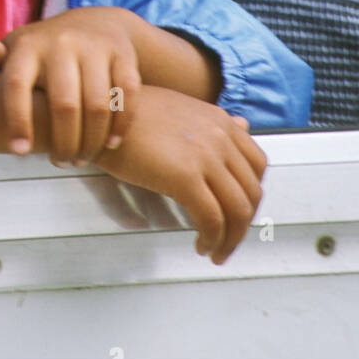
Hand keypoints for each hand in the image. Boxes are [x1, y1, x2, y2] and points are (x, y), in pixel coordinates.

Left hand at [0, 8, 141, 164]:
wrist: (96, 22)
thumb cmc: (45, 49)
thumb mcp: (17, 50)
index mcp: (28, 46)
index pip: (18, 85)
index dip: (17, 121)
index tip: (19, 152)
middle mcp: (61, 43)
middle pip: (64, 105)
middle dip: (63, 143)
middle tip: (61, 162)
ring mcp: (94, 47)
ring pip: (98, 106)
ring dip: (91, 141)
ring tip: (81, 158)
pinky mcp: (122, 55)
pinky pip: (125, 97)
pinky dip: (120, 126)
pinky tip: (110, 143)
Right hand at [94, 85, 265, 264]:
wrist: (100, 113)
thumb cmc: (129, 113)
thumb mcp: (179, 107)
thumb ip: (212, 121)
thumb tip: (242, 126)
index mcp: (220, 120)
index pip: (257, 165)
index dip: (251, 195)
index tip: (238, 212)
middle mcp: (220, 136)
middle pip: (251, 192)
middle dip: (243, 224)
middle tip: (228, 240)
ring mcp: (205, 156)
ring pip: (238, 210)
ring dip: (231, 239)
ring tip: (215, 251)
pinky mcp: (185, 177)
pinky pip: (212, 219)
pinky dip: (213, 239)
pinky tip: (200, 245)